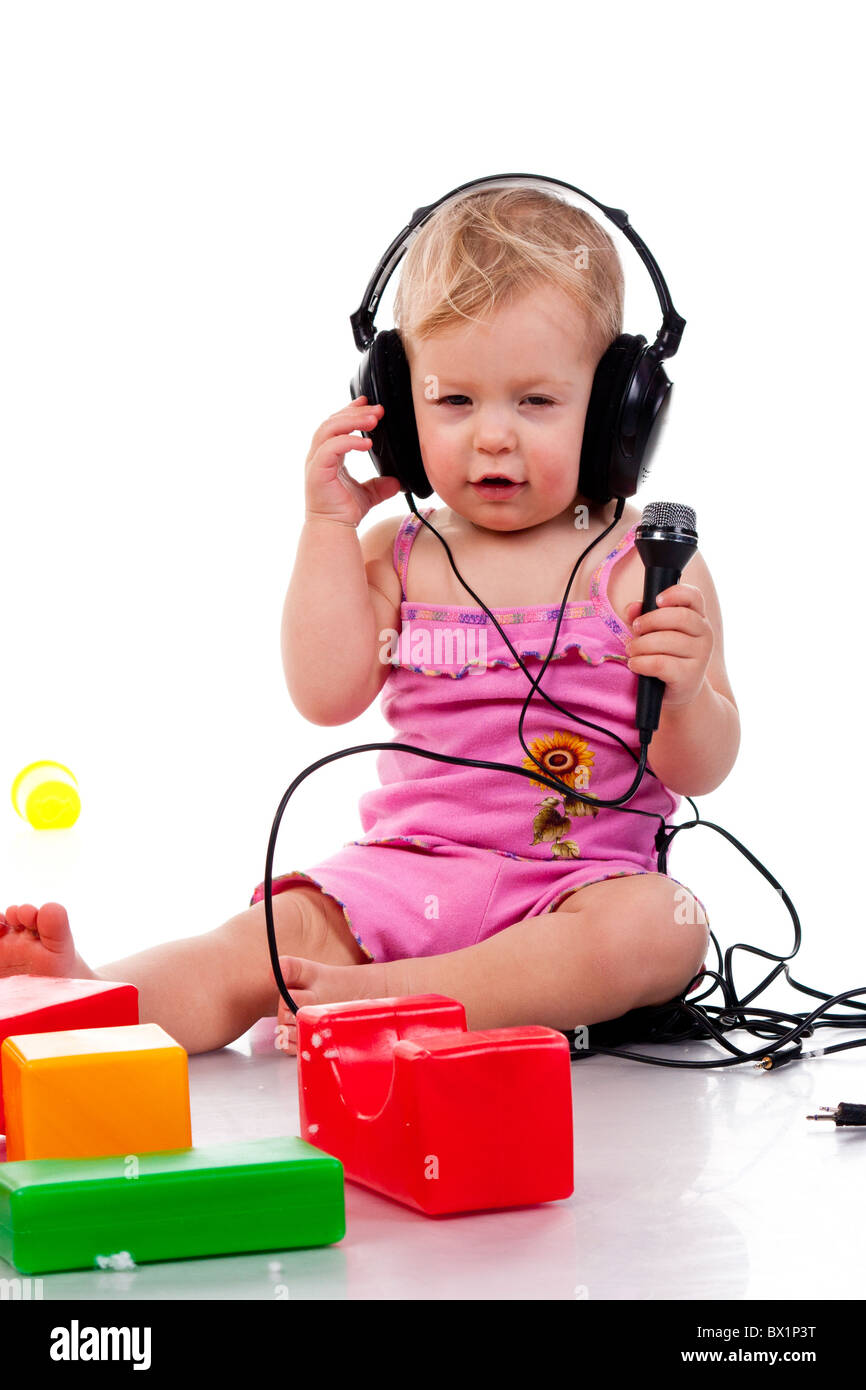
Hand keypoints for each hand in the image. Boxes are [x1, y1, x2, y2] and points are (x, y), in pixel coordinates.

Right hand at [304, 395, 401, 527]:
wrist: (334, 529)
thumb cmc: (343, 512)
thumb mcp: (368, 494)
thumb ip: (381, 485)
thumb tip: (397, 481)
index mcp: (328, 455)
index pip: (336, 424)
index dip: (351, 410)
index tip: (368, 402)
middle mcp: (319, 454)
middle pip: (333, 421)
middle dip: (356, 412)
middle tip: (378, 409)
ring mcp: (316, 461)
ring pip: (329, 429)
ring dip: (352, 421)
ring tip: (373, 420)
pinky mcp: (317, 471)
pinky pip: (331, 448)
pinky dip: (348, 441)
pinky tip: (367, 443)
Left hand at [624, 585, 713, 710]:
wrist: (678, 692)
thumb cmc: (665, 656)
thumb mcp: (654, 634)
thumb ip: (643, 616)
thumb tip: (632, 608)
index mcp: (698, 618)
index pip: (694, 597)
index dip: (676, 593)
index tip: (657, 600)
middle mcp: (704, 634)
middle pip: (679, 617)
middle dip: (650, 621)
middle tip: (635, 629)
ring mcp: (701, 656)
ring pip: (668, 641)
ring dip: (641, 645)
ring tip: (632, 651)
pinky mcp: (690, 676)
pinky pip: (661, 663)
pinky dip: (642, 663)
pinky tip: (634, 664)